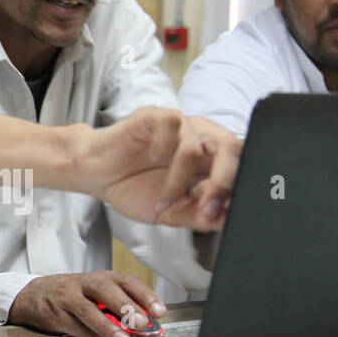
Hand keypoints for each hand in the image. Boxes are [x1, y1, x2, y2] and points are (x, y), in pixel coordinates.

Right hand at [8, 270, 165, 336]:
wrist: (32, 295)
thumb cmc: (71, 295)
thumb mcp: (94, 293)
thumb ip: (116, 306)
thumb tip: (143, 325)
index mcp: (99, 277)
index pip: (125, 281)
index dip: (143, 294)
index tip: (158, 311)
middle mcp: (84, 283)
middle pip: (106, 289)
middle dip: (125, 306)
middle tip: (141, 322)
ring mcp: (67, 297)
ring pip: (87, 309)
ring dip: (106, 325)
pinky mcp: (54, 313)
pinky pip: (73, 326)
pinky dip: (88, 336)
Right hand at [81, 109, 240, 230]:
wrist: (97, 175)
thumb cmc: (134, 188)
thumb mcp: (171, 212)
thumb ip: (199, 216)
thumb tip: (226, 220)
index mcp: (211, 160)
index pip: (240, 164)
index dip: (240, 188)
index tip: (224, 214)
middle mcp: (201, 139)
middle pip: (231, 148)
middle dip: (223, 182)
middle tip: (207, 209)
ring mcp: (179, 126)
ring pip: (196, 147)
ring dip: (179, 181)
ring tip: (162, 199)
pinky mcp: (156, 115)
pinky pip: (172, 123)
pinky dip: (163, 148)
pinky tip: (151, 158)